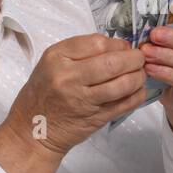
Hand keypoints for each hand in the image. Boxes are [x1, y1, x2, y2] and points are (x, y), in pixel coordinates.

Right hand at [3, 34, 145, 155]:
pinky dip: (137, 95)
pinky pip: (125, 104)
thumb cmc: (43, 93)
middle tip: (139, 59)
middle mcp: (68, 77)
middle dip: (134, 58)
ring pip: (123, 84)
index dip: (117, 44)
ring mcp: (82, 100)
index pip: (97, 43)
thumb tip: (117, 46)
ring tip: (140, 74)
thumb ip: (80, 52)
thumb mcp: (51, 64)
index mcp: (57, 58)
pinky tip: (138, 90)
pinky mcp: (95, 118)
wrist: (32, 129)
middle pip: (113, 62)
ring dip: (138, 77)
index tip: (123, 47)